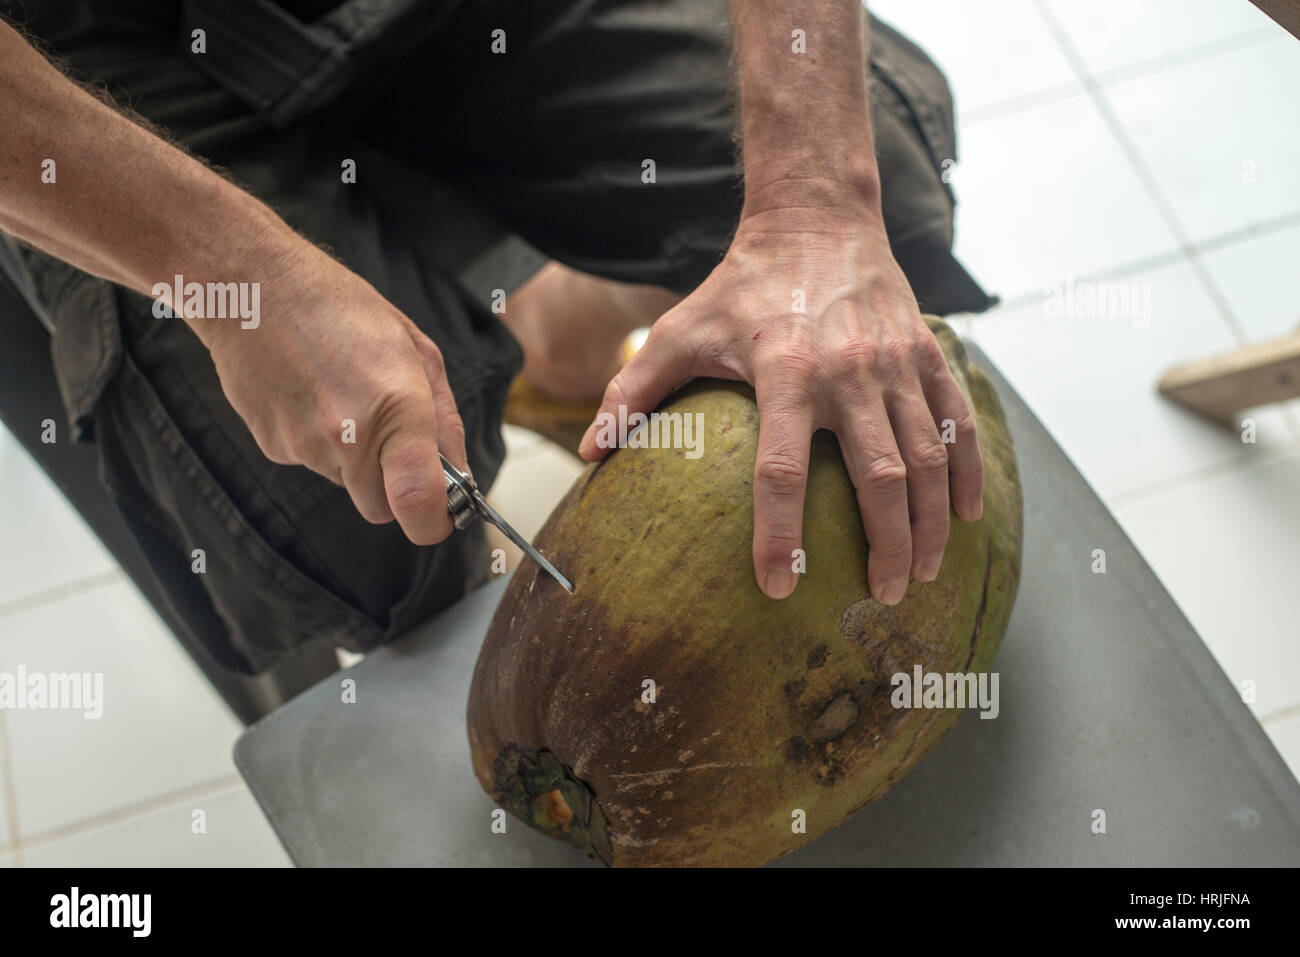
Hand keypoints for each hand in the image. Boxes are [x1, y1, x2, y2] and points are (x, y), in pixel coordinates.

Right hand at [202, 243, 466, 545]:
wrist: (253, 286)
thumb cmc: (339, 307)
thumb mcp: (415, 350)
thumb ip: (444, 420)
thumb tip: (459, 475)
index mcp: (396, 406)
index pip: (418, 503)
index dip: (433, 522)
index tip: (440, 517)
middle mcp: (347, 435)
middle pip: (380, 507)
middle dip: (392, 486)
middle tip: (389, 436)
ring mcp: (304, 445)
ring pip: (345, 483)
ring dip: (353, 456)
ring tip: (342, 394)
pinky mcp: (271, 447)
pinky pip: (311, 463)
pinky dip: (317, 442)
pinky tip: (311, 393)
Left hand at [579, 198, 982, 603]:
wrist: (816, 218)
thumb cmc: (742, 284)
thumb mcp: (678, 329)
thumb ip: (632, 391)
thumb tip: (589, 453)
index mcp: (785, 369)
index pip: (781, 470)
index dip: (779, 533)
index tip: (778, 585)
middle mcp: (849, 370)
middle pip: (879, 478)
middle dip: (886, 546)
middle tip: (881, 597)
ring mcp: (897, 363)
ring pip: (929, 458)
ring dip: (931, 524)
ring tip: (921, 574)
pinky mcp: (928, 354)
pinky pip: (960, 423)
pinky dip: (969, 473)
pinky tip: (967, 516)